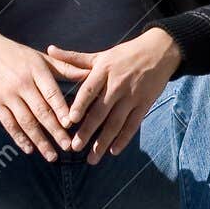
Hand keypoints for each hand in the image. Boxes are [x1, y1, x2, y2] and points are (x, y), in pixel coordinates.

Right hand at [0, 27, 81, 161]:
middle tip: (68, 146)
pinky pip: (8, 124)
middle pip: (40, 111)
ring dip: (39, 140)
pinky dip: (19, 138)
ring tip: (52, 156)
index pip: (51, 93)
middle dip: (55, 131)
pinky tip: (29, 149)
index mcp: (36, 71)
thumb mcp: (41, 57)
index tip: (71, 124)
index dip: (61, 109)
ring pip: (25, 122)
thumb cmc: (18, 54)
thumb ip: (66, 67)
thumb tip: (90, 73)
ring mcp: (8, 95)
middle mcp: (22, 84)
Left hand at [46, 29, 181, 164]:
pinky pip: (133, 125)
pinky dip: (124, 139)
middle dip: (88, 131)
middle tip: (75, 148)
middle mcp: (118, 85)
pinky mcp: (145, 104)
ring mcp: (132, 96)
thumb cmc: (125, 54)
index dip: (80, 105)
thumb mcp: (100, 55)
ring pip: (116, 122)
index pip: (89, 90)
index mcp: (104, 71)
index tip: (70, 120)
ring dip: (103, 142)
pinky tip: (113, 151)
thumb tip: (49, 50)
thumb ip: (74, 58)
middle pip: (100, 111)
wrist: (160, 51)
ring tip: (92, 158)